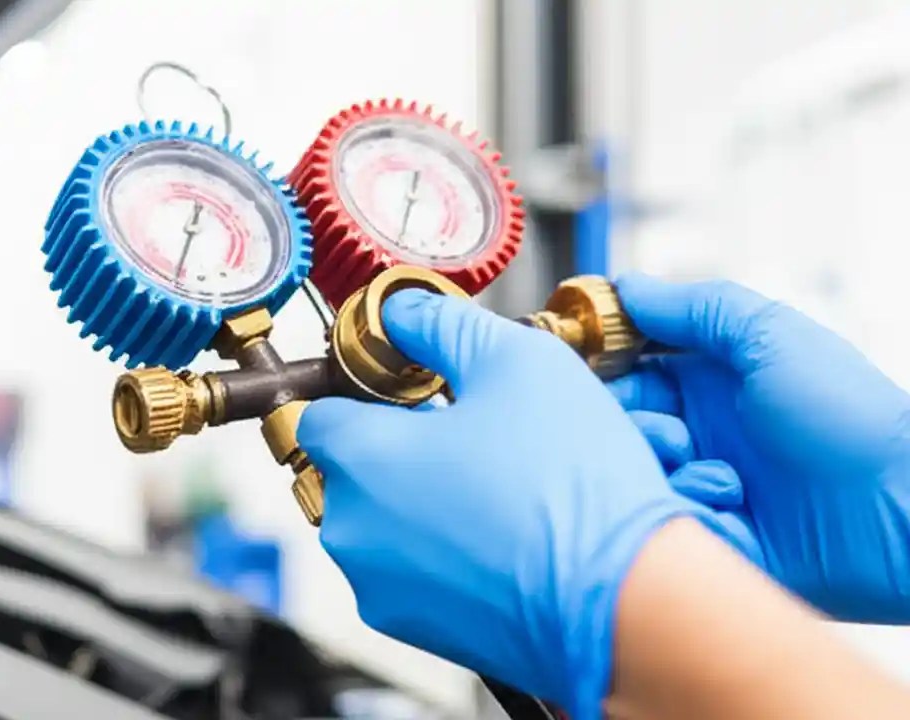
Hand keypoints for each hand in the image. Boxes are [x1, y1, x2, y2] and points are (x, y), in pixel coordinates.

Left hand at [297, 290, 712, 717]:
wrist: (627, 604)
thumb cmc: (572, 491)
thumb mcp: (514, 361)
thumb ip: (440, 326)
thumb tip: (402, 313)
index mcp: (359, 458)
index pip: (316, 411)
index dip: (361, 392)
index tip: (402, 390)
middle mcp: (353, 528)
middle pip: (349, 468)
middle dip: (395, 448)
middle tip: (464, 435)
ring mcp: (380, 586)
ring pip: (381, 521)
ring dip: (420, 499)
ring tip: (494, 484)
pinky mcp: (416, 630)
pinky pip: (412, 570)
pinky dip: (443, 548)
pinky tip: (501, 531)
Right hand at [610, 275, 909, 621]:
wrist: (903, 510)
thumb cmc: (850, 418)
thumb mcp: (769, 337)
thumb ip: (691, 308)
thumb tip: (624, 286)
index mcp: (709, 384)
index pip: (625, 372)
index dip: (601, 372)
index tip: (582, 371)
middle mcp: (700, 433)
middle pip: (618, 426)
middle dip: (630, 427)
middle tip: (671, 433)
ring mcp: (702, 486)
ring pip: (633, 475)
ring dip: (667, 470)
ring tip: (718, 474)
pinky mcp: (709, 539)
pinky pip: (661, 524)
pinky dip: (690, 510)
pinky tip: (734, 506)